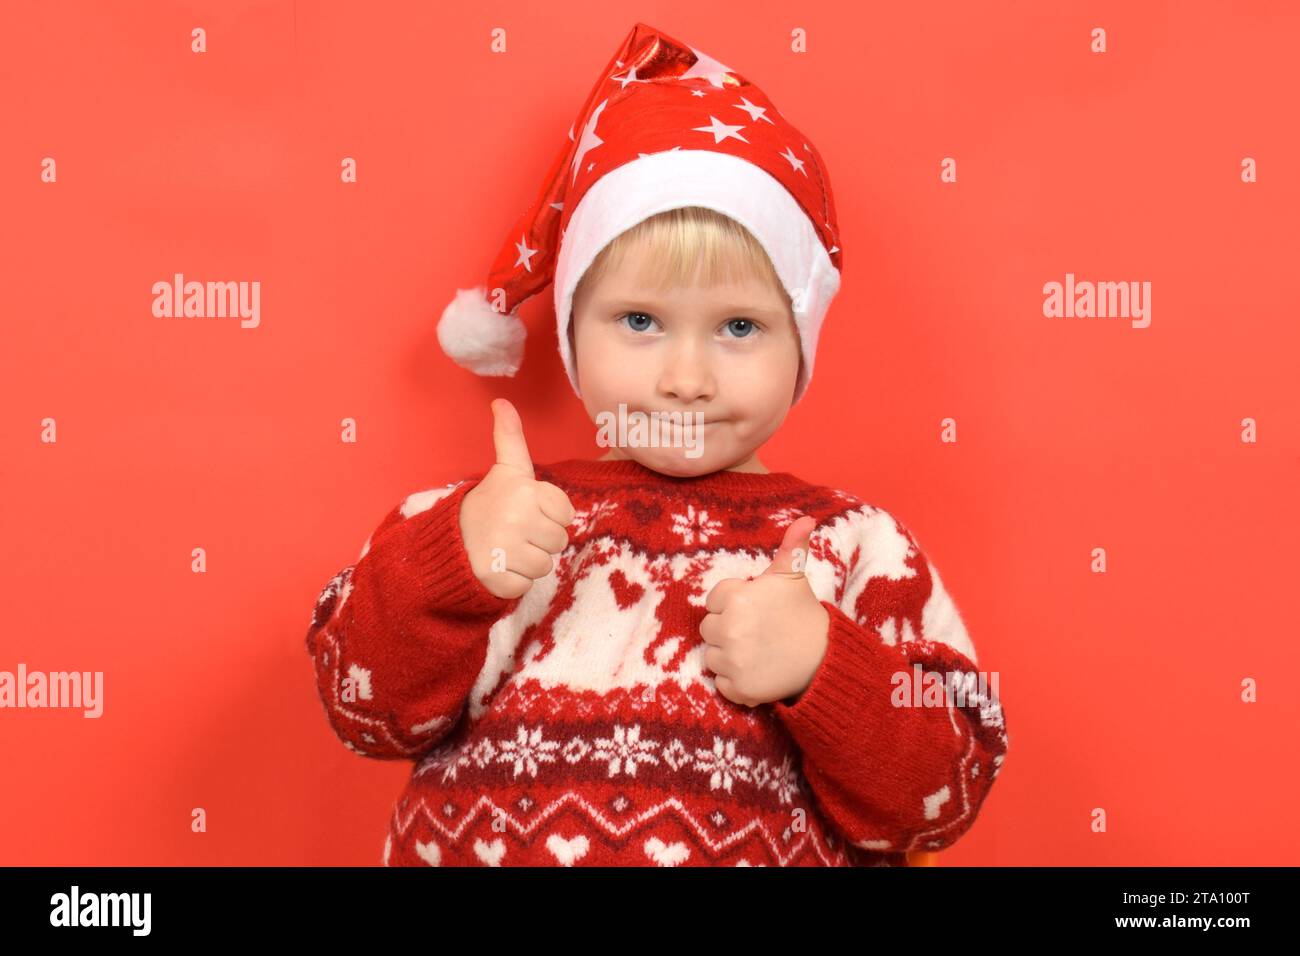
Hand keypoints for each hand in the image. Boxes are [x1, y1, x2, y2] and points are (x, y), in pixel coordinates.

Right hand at [459, 398, 575, 599]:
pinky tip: (498, 566)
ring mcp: (504, 549)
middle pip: (558, 542)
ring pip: (545, 566)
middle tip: (514, 532)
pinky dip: (513, 582)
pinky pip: (525, 586)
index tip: (526, 511)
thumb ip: (510, 436)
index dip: (549, 516)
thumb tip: (501, 401)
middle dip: (540, 540)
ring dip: (528, 562)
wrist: (449, 539)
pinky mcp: (496, 578)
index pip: (566, 515)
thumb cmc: (490, 503)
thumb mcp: (506, 469)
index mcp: (524, 491)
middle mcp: (516, 518)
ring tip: (506, 549)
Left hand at [699, 515, 830, 707]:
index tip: (754, 611)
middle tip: (756, 632)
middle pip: (708, 629)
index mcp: (737, 598)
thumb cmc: (802, 612)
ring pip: (712, 656)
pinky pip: (721, 684)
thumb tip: (806, 518)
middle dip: (728, 629)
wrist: (825, 657)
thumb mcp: (793, 577)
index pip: (713, 601)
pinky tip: (757, 670)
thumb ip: (791, 547)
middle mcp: (730, 628)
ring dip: (729, 656)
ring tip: (757, 651)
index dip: (732, 605)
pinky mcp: (739, 688)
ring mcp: (733, 661)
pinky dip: (735, 681)